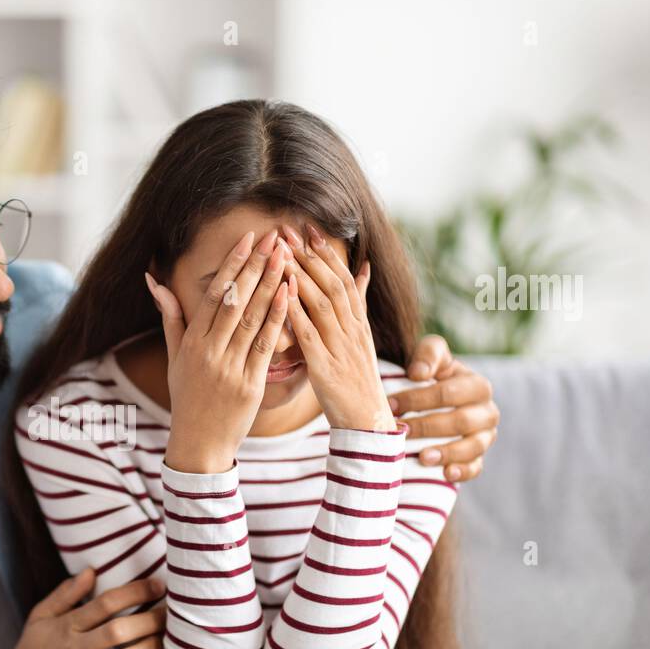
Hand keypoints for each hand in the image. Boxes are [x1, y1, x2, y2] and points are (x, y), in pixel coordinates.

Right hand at [0, 568, 165, 648]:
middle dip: (149, 619)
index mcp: (63, 626)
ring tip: (167, 637)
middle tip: (170, 612)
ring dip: (149, 648)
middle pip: (117, 631)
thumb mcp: (40, 618)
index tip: (157, 585)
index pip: (104, 603)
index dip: (135, 592)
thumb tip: (91, 570)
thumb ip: (66, 594)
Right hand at [144, 228, 293, 473]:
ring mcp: (230, 368)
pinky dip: (278, 319)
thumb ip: (170, 318)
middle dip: (256, 266)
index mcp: (192, 343)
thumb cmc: (187, 397)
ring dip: (271, 285)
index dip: (233, 265)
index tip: (249, 239)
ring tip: (286, 258)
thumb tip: (153, 281)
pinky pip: (266, 346)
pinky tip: (289, 295)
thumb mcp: (175, 357)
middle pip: (236, 301)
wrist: (199, 442)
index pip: (215, 295)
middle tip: (275, 238)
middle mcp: (209, 352)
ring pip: (253, 319)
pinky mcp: (250, 385)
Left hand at [280, 223, 398, 432]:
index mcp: (359, 322)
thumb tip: (364, 267)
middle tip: (287, 230)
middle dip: (310, 255)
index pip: (343, 278)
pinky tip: (281, 296)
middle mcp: (353, 329)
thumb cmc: (357, 378)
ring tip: (282, 252)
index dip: (326, 252)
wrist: (367, 420)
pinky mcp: (326, 367)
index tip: (308, 227)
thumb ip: (360, 303)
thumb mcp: (362, 337)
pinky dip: (297, 313)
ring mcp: (341, 347)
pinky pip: (311, 335)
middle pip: (332, 283)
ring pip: (323, 304)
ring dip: (302, 275)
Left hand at [388, 335, 500, 481]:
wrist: (435, 398)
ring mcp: (485, 437)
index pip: (450, 393)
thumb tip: (418, 373)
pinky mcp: (478, 457)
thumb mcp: (431, 356)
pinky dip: (462, 471)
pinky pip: (475, 467)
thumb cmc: (431, 374)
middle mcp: (487, 411)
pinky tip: (445, 473)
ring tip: (422, 457)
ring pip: (473, 447)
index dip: (419, 399)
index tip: (391, 405)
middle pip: (462, 421)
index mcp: (477, 386)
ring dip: (447, 452)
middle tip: (401, 430)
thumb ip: (428, 354)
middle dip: (428, 426)